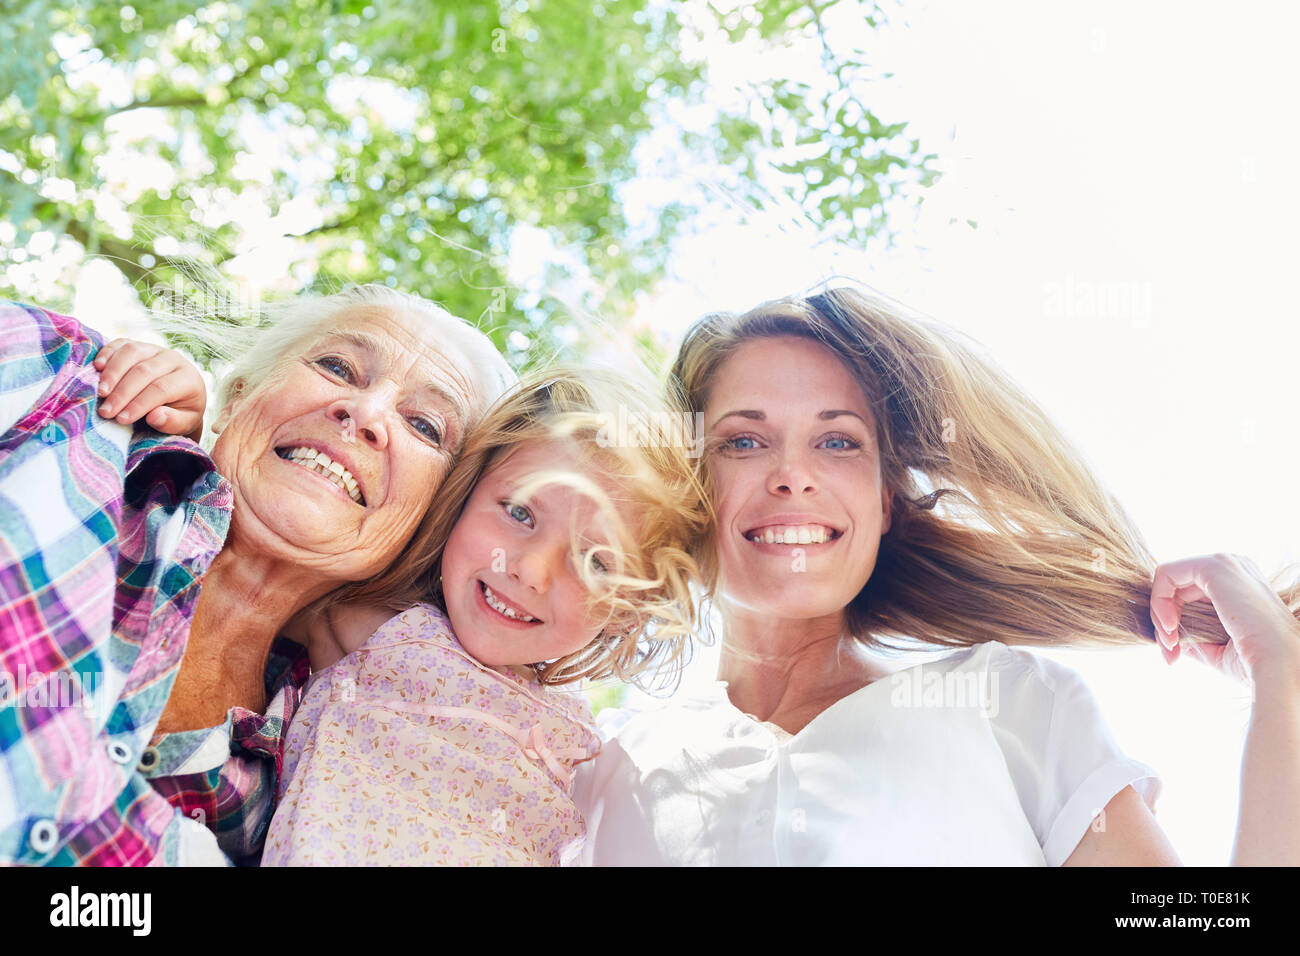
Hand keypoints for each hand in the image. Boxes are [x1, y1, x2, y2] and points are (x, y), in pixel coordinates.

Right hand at [93, 338, 206, 442]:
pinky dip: (107, 353)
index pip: (161, 388)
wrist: (179, 394)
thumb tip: (155, 417)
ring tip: (100, 392)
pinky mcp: (138, 345)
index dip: (139, 404)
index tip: (122, 419)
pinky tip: (97, 367)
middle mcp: (173, 358)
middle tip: (106, 411)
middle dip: (122, 392)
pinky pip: (121, 343)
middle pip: (144, 371)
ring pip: (132, 352)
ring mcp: (154, 348)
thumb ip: (173, 421)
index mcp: (188, 378)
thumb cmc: (180, 412)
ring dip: (112, 373)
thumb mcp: (185, 422)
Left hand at [1149, 553, 1299, 685]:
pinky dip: (1159, 601)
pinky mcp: (1214, 567)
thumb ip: (1195, 637)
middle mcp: (1234, 567)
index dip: (1171, 620)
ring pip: (1167, 578)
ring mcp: (1225, 563)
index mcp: (1240, 583)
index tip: (1173, 651)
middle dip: (1162, 619)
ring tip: (1170, 643)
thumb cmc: (1254, 661)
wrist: (1277, 666)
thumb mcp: (1218, 648)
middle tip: (1169, 650)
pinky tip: (1170, 626)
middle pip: (1176, 585)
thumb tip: (1172, 637)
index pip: (1189, 591)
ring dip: (1160, 613)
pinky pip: (1167, 573)